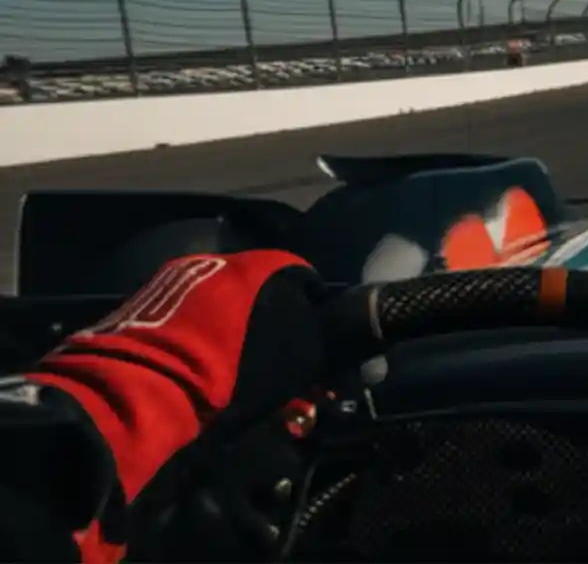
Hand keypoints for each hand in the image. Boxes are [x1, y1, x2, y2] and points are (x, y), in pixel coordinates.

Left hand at [20, 251, 325, 562]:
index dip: (320, 317)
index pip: (306, 279)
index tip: (323, 355)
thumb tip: (376, 329)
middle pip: (266, 295)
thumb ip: (340, 340)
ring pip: (227, 313)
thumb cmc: (232, 376)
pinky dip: (205, 349)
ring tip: (246, 388)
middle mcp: (219, 263)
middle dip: (281, 335)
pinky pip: (190, 326)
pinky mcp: (143, 310)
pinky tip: (207, 382)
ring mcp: (175, 284)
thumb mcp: (300, 360)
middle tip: (289, 379)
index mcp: (261, 266)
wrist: (138, 396)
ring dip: (243, 344)